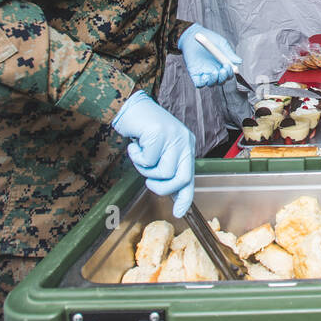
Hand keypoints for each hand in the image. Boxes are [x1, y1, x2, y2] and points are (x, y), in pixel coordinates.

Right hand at [111, 91, 196, 216]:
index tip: (179, 212)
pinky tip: (135, 145)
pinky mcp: (160, 133)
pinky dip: (136, 157)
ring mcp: (174, 136)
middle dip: (163, 188)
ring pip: (164, 172)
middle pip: (182, 178)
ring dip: (146, 170)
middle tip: (148, 182)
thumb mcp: (159, 152)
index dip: (185, 197)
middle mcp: (184, 141)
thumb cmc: (143, 131)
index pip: (190, 176)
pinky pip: (148, 160)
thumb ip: (167, 169)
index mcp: (186, 146)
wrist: (130, 108)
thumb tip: (173, 194)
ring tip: (140, 156)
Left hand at [178, 23, 241, 87]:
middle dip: (224, 77)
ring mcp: (204, 73)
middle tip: (224, 70)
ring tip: (215, 71)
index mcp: (222, 65)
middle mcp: (214, 70)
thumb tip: (238, 61)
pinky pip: (199, 83)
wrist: (193, 35)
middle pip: (221, 81)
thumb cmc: (208, 38)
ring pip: (211, 84)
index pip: (228, 74)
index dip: (230, 74)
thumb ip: (229, 53)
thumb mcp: (221, 44)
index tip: (231, 68)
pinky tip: (205, 76)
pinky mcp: (195, 74)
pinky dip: (203, 83)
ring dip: (215, 80)